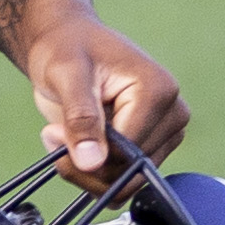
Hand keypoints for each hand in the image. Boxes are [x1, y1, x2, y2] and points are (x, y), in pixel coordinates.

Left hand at [20, 0, 188, 190]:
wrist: (67, 42)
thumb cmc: (66, 49)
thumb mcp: (66, 75)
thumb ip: (80, 118)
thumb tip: (92, 163)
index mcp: (159, 93)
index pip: (129, 154)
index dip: (87, 156)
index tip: (52, 134)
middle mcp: (172, 116)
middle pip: (131, 173)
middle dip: (85, 164)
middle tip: (53, 135)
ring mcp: (165, 133)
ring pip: (127, 182)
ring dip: (86, 169)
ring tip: (62, 133)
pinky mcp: (151, 145)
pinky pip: (123, 178)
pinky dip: (93, 171)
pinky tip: (74, 143)